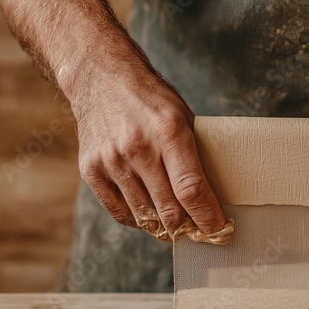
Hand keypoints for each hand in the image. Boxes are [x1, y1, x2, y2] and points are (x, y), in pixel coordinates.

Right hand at [70, 62, 230, 243]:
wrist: (100, 77)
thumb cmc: (149, 99)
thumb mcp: (182, 116)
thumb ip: (194, 154)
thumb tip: (212, 196)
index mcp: (168, 132)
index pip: (191, 189)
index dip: (207, 216)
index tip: (218, 229)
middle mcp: (138, 148)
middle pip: (168, 210)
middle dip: (189, 227)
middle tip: (200, 231)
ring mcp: (111, 161)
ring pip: (145, 216)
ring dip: (164, 226)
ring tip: (176, 223)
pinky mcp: (90, 170)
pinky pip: (120, 213)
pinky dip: (138, 220)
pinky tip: (149, 213)